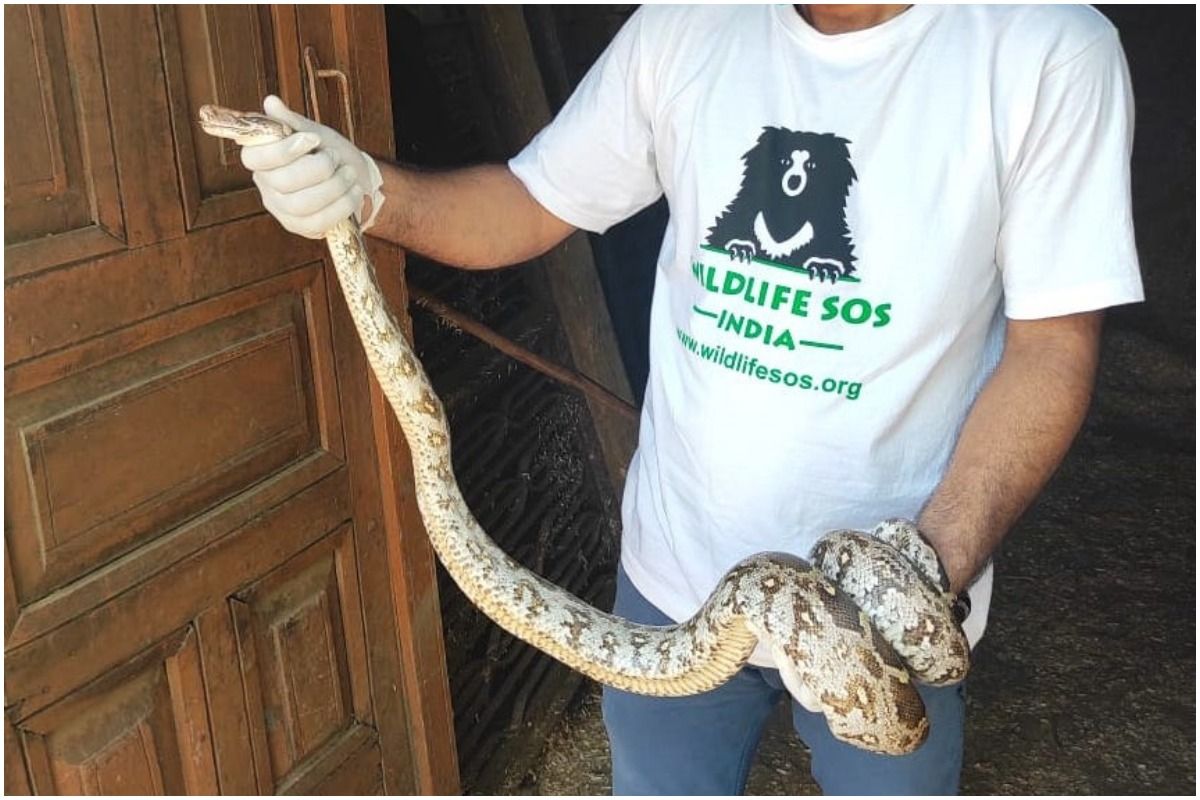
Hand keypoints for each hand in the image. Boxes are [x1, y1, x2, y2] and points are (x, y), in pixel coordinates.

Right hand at [239, 95, 384, 237]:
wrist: (355, 178)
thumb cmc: (329, 153)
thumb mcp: (313, 132)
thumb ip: (291, 122)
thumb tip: (270, 102)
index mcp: (261, 160)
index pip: (254, 158)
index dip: (284, 150)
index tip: (313, 139)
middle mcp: (266, 187)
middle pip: (283, 182)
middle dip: (318, 167)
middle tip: (336, 157)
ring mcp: (283, 210)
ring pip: (302, 204)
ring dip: (333, 187)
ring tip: (349, 173)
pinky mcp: (303, 227)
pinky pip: (320, 221)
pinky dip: (342, 204)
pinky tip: (354, 191)